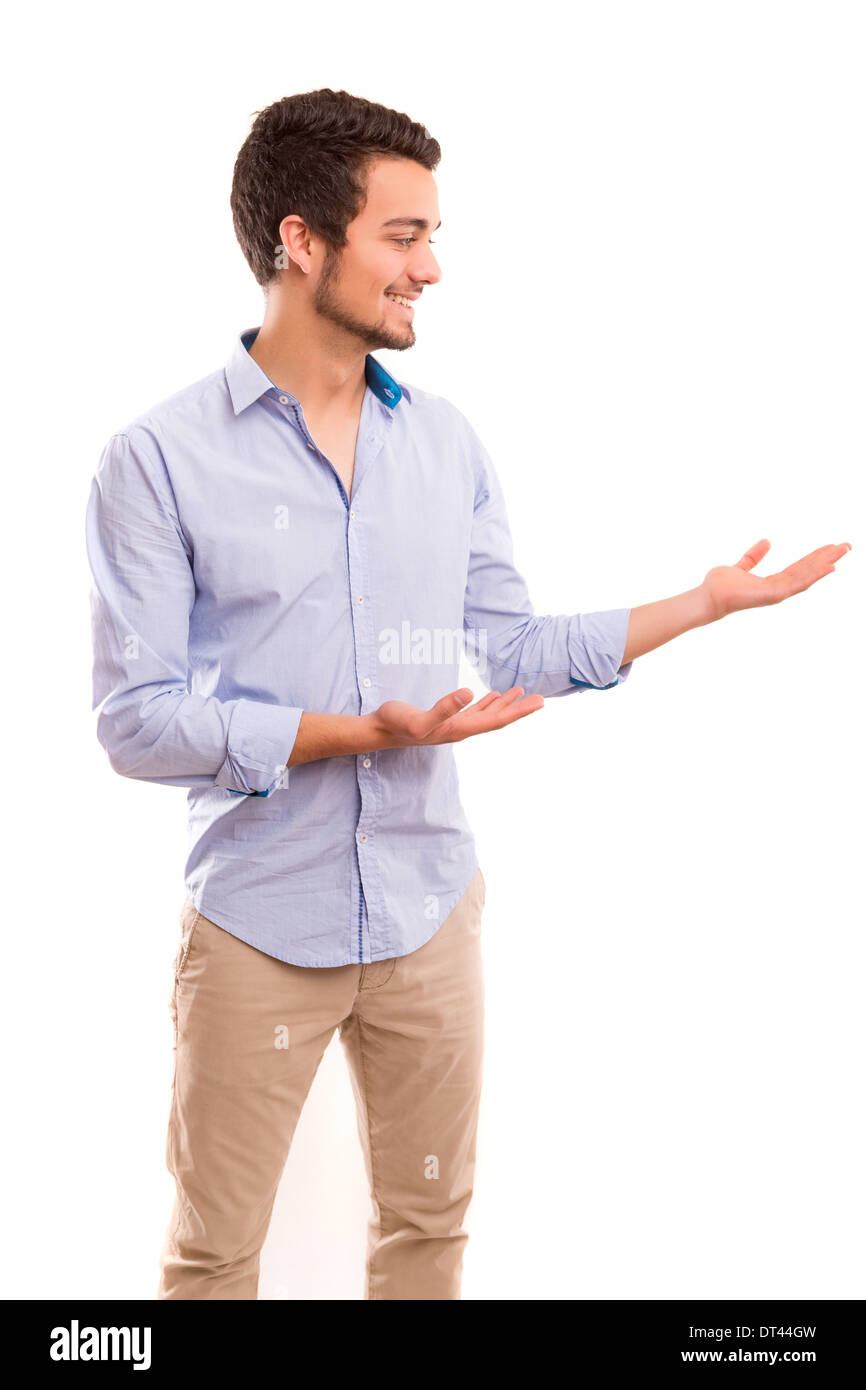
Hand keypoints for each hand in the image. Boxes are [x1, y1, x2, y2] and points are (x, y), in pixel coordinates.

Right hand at [370, 685, 544, 749]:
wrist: (379, 731)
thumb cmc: (396, 724)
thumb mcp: (419, 718)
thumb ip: (444, 708)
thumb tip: (469, 693)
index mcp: (459, 729)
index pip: (496, 720)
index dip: (518, 711)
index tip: (538, 702)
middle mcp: (461, 729)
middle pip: (496, 719)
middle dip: (519, 709)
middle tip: (541, 698)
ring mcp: (454, 725)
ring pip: (486, 715)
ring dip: (505, 705)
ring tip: (521, 693)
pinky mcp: (446, 719)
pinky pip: (473, 711)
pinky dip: (486, 703)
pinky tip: (492, 696)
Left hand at [701, 538, 852, 620]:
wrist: (708, 596)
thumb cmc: (720, 585)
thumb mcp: (741, 566)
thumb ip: (753, 556)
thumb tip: (768, 540)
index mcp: (772, 583)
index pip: (800, 568)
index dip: (816, 557)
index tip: (830, 546)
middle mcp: (778, 589)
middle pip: (809, 571)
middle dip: (828, 558)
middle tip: (847, 545)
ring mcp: (778, 593)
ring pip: (808, 575)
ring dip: (826, 561)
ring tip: (843, 549)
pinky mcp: (774, 595)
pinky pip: (799, 582)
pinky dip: (815, 574)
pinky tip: (830, 565)